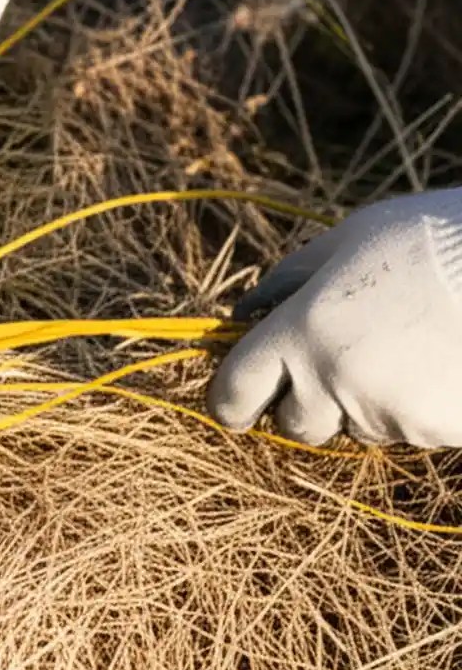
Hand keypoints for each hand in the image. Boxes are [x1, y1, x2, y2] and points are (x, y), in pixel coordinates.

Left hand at [208, 187, 461, 447]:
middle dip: (306, 406)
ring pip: (355, 428)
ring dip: (364, 403)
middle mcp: (335, 378)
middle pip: (295, 425)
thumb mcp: (349, 240)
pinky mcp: (434, 431)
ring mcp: (388, 411)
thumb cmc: (432, 238)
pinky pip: (406, 431)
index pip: (236, 390)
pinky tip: (439, 363)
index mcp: (302, 330)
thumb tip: (245, 312)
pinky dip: (413, 408)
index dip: (230, 402)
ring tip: (405, 349)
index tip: (235, 405)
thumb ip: (291, 279)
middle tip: (336, 366)